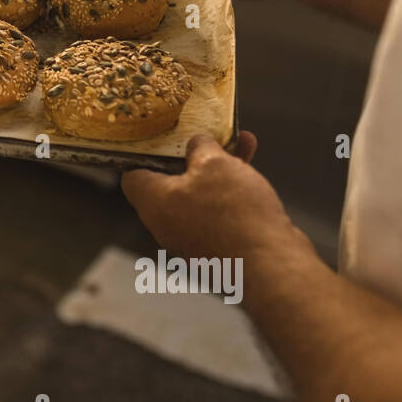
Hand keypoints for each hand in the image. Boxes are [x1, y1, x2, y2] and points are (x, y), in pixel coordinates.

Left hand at [121, 133, 304, 263]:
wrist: (269, 265)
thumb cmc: (232, 212)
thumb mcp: (214, 163)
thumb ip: (200, 148)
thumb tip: (197, 144)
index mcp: (153, 203)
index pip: (132, 176)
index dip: (144, 154)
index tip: (160, 137)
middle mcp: (167, 224)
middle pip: (172, 183)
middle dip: (193, 156)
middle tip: (207, 136)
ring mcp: (192, 239)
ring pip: (201, 194)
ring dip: (220, 168)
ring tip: (242, 142)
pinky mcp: (218, 247)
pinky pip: (219, 211)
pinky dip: (232, 189)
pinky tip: (252, 167)